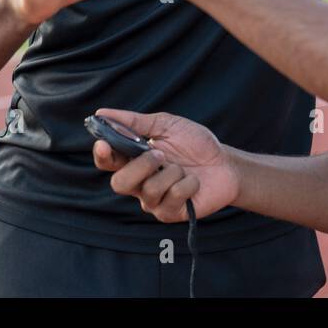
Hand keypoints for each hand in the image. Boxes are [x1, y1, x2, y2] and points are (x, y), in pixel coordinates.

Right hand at [91, 108, 239, 221]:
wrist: (225, 164)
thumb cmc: (195, 144)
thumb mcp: (167, 125)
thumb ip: (135, 122)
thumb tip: (102, 114)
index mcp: (134, 160)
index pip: (108, 161)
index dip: (102, 155)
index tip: (103, 143)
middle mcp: (139, 183)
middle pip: (119, 183)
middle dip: (140, 167)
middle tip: (160, 154)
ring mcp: (153, 201)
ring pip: (149, 190)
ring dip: (171, 172)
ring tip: (183, 167)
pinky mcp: (170, 213)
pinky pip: (172, 197)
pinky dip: (188, 183)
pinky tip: (194, 181)